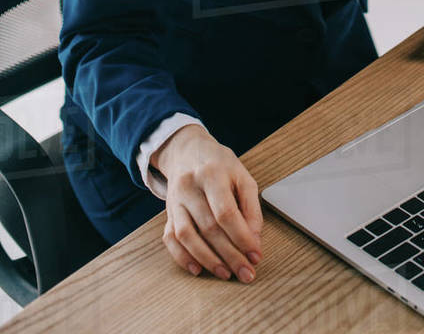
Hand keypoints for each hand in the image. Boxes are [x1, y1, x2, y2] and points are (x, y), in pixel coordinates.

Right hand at [154, 124, 262, 281]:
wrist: (187, 150)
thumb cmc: (220, 165)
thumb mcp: (242, 176)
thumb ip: (251, 207)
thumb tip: (254, 239)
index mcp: (212, 174)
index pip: (226, 212)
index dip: (241, 237)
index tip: (255, 255)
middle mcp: (190, 187)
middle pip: (209, 228)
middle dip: (230, 255)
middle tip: (245, 273)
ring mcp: (175, 200)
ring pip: (187, 236)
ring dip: (208, 260)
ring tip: (225, 273)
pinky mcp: (167, 212)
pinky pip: (170, 239)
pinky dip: (182, 257)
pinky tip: (198, 269)